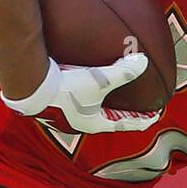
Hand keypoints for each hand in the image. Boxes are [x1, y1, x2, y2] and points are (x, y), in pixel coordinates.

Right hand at [1, 54, 161, 134]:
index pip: (125, 125)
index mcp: (94, 124)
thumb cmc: (66, 88)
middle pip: (110, 121)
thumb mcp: (98, 80)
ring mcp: (67, 116)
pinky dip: (89, 96)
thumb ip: (122, 72)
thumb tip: (143, 62)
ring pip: (93, 112)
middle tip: (138, 108)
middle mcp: (81, 123)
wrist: (31, 87)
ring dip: (105, 106)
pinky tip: (86, 82)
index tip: (155, 116)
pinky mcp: (56, 105)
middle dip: (124, 115)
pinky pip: (79, 101)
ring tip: (113, 96)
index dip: (142, 120)